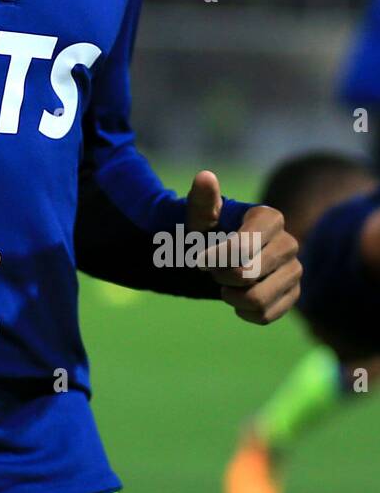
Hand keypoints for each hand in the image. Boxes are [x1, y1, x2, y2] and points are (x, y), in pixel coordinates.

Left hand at [187, 170, 301, 324]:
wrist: (216, 257)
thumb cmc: (206, 233)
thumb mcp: (198, 218)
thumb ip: (201, 201)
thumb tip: (205, 177)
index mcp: (269, 217)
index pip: (242, 247)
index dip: (215, 258)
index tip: (200, 257)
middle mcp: (289, 242)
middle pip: (247, 274)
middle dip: (221, 276)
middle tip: (214, 269)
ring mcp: (295, 270)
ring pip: (258, 299)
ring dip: (232, 297)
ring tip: (226, 285)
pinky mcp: (293, 294)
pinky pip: (266, 315)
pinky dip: (244, 311)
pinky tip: (238, 298)